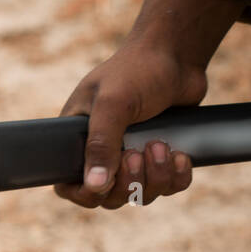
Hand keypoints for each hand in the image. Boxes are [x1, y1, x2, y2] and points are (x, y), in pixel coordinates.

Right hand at [54, 43, 203, 207]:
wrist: (177, 53)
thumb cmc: (137, 69)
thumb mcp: (112, 103)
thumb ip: (100, 144)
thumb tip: (94, 186)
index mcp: (80, 140)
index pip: (70, 186)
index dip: (86, 194)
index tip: (105, 183)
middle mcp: (104, 154)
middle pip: (109, 198)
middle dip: (129, 182)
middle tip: (138, 151)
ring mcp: (134, 158)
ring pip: (140, 195)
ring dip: (155, 178)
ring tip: (161, 144)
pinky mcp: (161, 158)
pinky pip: (168, 187)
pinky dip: (177, 178)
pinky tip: (181, 155)